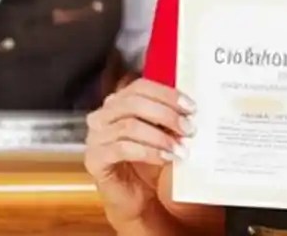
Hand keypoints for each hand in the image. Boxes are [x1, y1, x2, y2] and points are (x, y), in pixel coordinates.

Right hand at [84, 79, 194, 224]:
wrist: (137, 199)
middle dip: (166, 114)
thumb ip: (170, 118)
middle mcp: (102, 116)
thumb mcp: (163, 134)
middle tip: (188, 129)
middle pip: (133, 102)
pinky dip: (148, 151)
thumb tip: (189, 110)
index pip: (141, 87)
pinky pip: (122, 148)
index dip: (167, 94)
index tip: (190, 107)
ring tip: (180, 148)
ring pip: (129, 126)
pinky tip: (165, 158)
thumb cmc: (149, 163)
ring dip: (160, 137)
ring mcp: (95, 137)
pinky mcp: (95, 159)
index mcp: (118, 103)